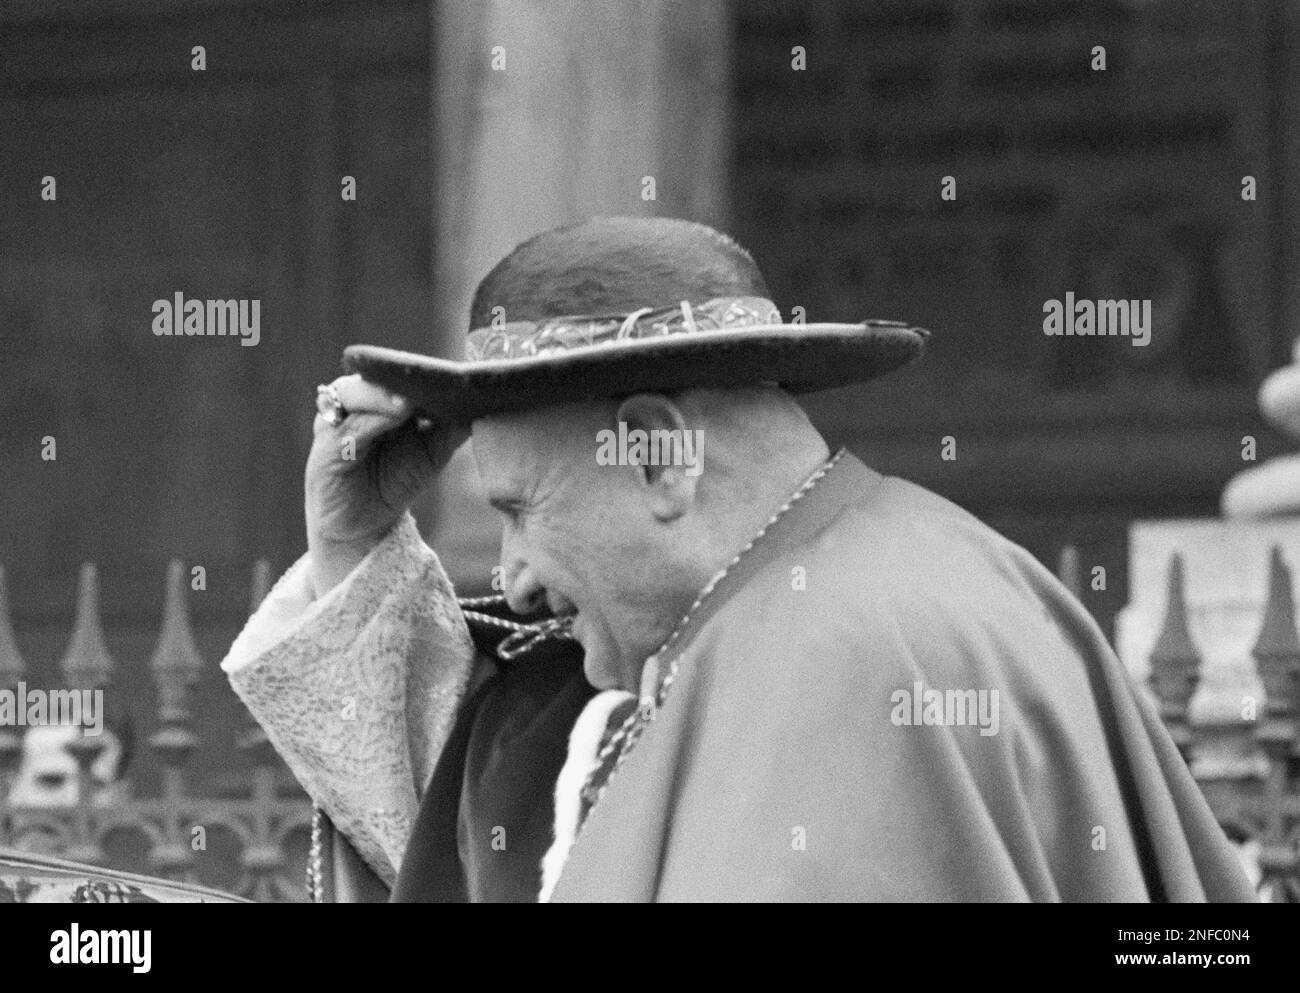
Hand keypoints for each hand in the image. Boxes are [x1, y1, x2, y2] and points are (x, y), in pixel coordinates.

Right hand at [305, 374, 467, 595]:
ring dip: (383, 396)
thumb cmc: (396, 482)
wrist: (364, 526)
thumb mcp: (431, 453)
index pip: (398, 374)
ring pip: (358, 393)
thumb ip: (450, 428)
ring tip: (408, 402)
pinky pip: (347, 426)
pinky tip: (392, 417)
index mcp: (380, 396)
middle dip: (402, 378)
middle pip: (377, 376)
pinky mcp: (327, 444)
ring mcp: (338, 419)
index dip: (421, 372)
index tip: (450, 374)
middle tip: (427, 379)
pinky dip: (370, 420)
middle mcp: (356, 401)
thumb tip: (481, 403)